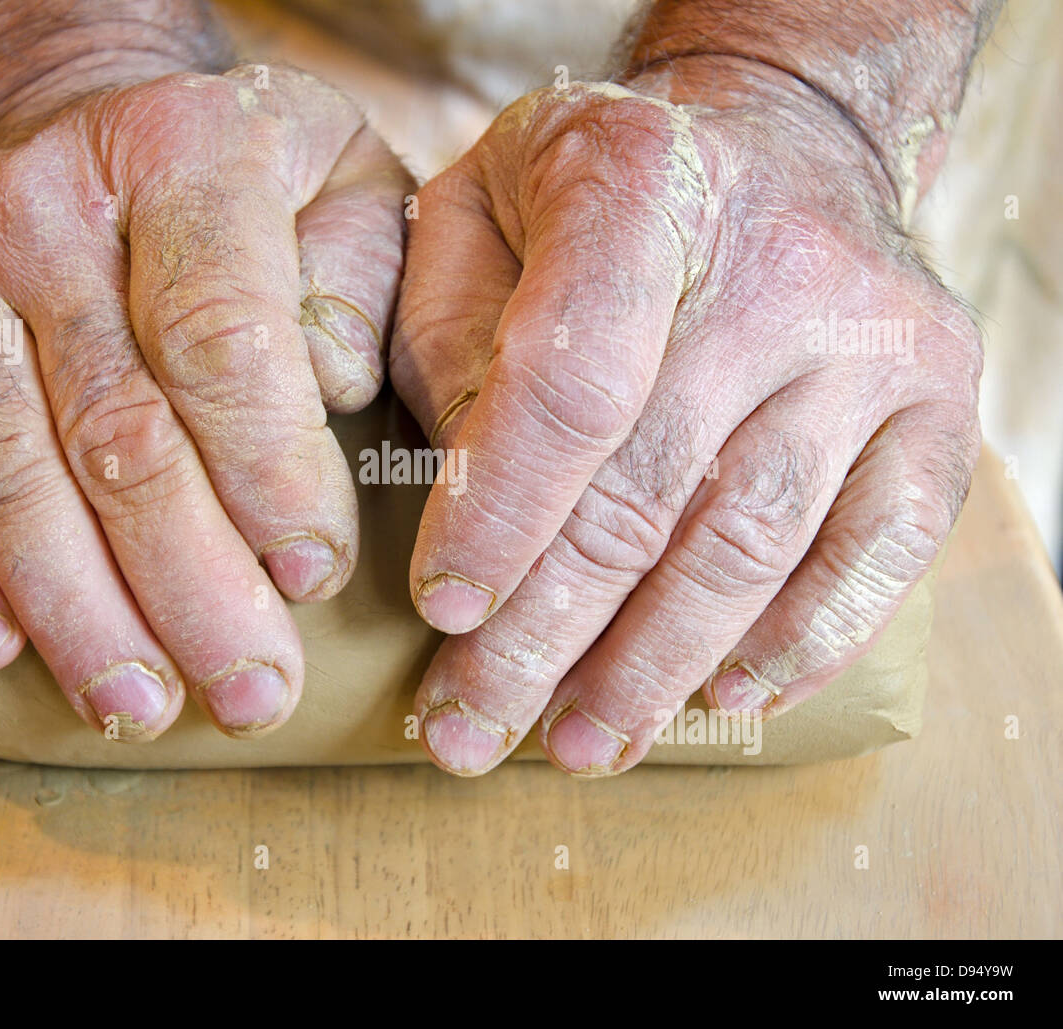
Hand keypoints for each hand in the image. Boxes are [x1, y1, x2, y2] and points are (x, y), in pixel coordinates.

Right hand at [0, 65, 411, 739]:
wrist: (93, 116)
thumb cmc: (253, 183)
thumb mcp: (353, 188)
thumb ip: (367, 282)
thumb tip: (335, 394)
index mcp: (187, 155)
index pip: (221, 344)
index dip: (267, 479)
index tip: (313, 581)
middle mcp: (49, 201)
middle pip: (116, 430)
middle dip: (188, 586)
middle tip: (250, 695)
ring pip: (5, 466)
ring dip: (75, 608)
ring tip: (140, 704)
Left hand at [391, 59, 981, 774]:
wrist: (779, 140)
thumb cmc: (595, 195)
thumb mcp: (478, 212)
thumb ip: (447, 338)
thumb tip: (467, 506)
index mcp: (636, 188)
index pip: (567, 387)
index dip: (501, 518)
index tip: (443, 615)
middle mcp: (775, 264)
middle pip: (649, 493)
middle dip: (547, 637)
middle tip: (473, 730)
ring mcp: (872, 336)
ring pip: (751, 542)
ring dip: (654, 669)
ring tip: (577, 745)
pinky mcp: (936, 399)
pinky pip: (880, 549)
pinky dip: (801, 641)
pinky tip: (723, 701)